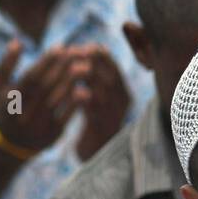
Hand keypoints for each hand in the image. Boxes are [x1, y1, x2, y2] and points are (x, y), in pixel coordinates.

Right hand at [0, 42, 82, 154]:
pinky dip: (76, 104)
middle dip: (63, 68)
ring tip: (85, 67)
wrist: (12, 144)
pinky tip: (86, 90)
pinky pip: (66, 117)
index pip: (31, 78)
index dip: (46, 62)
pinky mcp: (53, 135)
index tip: (60, 47)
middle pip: (47, 87)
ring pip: (58, 101)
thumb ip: (5, 65)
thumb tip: (18, 41)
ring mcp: (38, 126)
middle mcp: (23, 114)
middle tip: (78, 52)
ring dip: (73, 83)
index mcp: (9, 100)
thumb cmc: (6, 107)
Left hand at [73, 45, 130, 160]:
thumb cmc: (97, 121)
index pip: (116, 70)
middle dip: (95, 63)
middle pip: (111, 78)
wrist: (96, 153)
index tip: (89, 46)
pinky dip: (84, 99)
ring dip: (88, 78)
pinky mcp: (100, 130)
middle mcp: (122, 106)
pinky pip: (93, 111)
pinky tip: (74, 91)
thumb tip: (96, 47)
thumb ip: (100, 75)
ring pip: (102, 93)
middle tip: (78, 51)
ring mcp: (112, 118)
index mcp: (124, 95)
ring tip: (72, 66)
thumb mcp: (102, 95)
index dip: (104, 57)